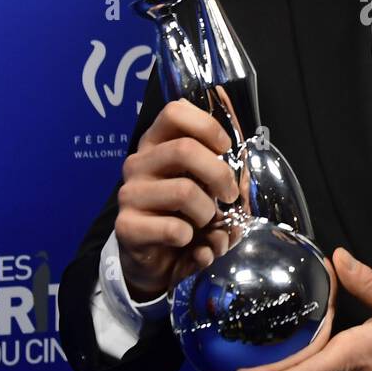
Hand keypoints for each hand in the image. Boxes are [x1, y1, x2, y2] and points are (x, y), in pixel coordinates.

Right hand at [114, 99, 241, 300]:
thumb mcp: (203, 184)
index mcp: (156, 144)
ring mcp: (129, 194)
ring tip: (206, 224)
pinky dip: (193, 240)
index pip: (174, 112)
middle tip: (229, 195)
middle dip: (219, 174)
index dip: (207, 126)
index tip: (224, 148)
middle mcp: (138, 163)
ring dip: (207, 212)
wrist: (154, 259)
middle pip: (184, 150)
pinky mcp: (127, 227)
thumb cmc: (184, 212)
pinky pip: (174, 228)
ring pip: (184, 191)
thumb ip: (221, 170)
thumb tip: (244, 170)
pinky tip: (190, 243)